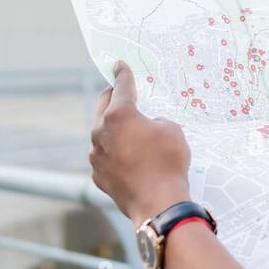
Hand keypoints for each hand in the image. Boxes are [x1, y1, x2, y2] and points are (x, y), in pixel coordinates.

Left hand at [90, 61, 190, 223]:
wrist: (159, 204)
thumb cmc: (168, 162)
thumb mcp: (172, 130)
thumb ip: (156, 121)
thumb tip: (149, 126)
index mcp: (119, 114)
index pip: (121, 86)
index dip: (122, 73)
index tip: (118, 65)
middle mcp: (101, 131)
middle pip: (103, 106)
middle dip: (111, 97)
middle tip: (119, 93)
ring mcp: (96, 155)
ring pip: (102, 133)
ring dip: (113, 129)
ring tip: (131, 134)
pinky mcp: (98, 175)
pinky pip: (104, 156)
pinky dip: (114, 153)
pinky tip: (129, 160)